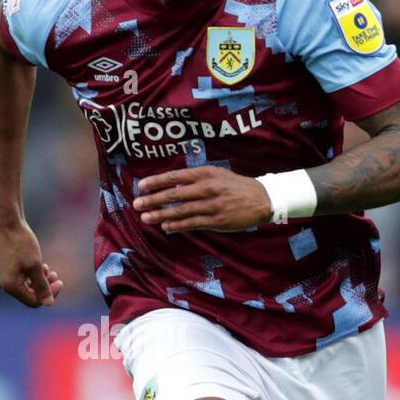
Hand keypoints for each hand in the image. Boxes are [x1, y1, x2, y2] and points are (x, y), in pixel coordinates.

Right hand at [0, 219, 63, 306]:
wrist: (8, 222)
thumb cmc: (21, 243)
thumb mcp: (35, 265)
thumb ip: (42, 286)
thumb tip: (49, 304)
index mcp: (10, 286)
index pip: (34, 301)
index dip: (49, 294)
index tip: (60, 281)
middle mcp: (4, 284)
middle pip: (30, 295)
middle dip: (45, 287)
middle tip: (57, 276)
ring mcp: (3, 276)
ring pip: (26, 286)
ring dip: (40, 280)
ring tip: (50, 270)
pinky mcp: (5, 268)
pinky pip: (21, 278)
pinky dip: (32, 274)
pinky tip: (41, 265)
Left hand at [132, 165, 273, 232]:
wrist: (262, 199)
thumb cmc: (236, 185)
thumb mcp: (217, 174)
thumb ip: (196, 179)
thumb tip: (173, 185)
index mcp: (205, 174)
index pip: (175, 177)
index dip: (157, 181)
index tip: (141, 186)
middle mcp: (207, 188)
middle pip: (174, 195)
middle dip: (153, 200)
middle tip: (137, 204)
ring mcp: (211, 206)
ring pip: (180, 211)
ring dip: (161, 215)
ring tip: (146, 218)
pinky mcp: (217, 221)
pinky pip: (192, 223)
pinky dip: (177, 225)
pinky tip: (165, 226)